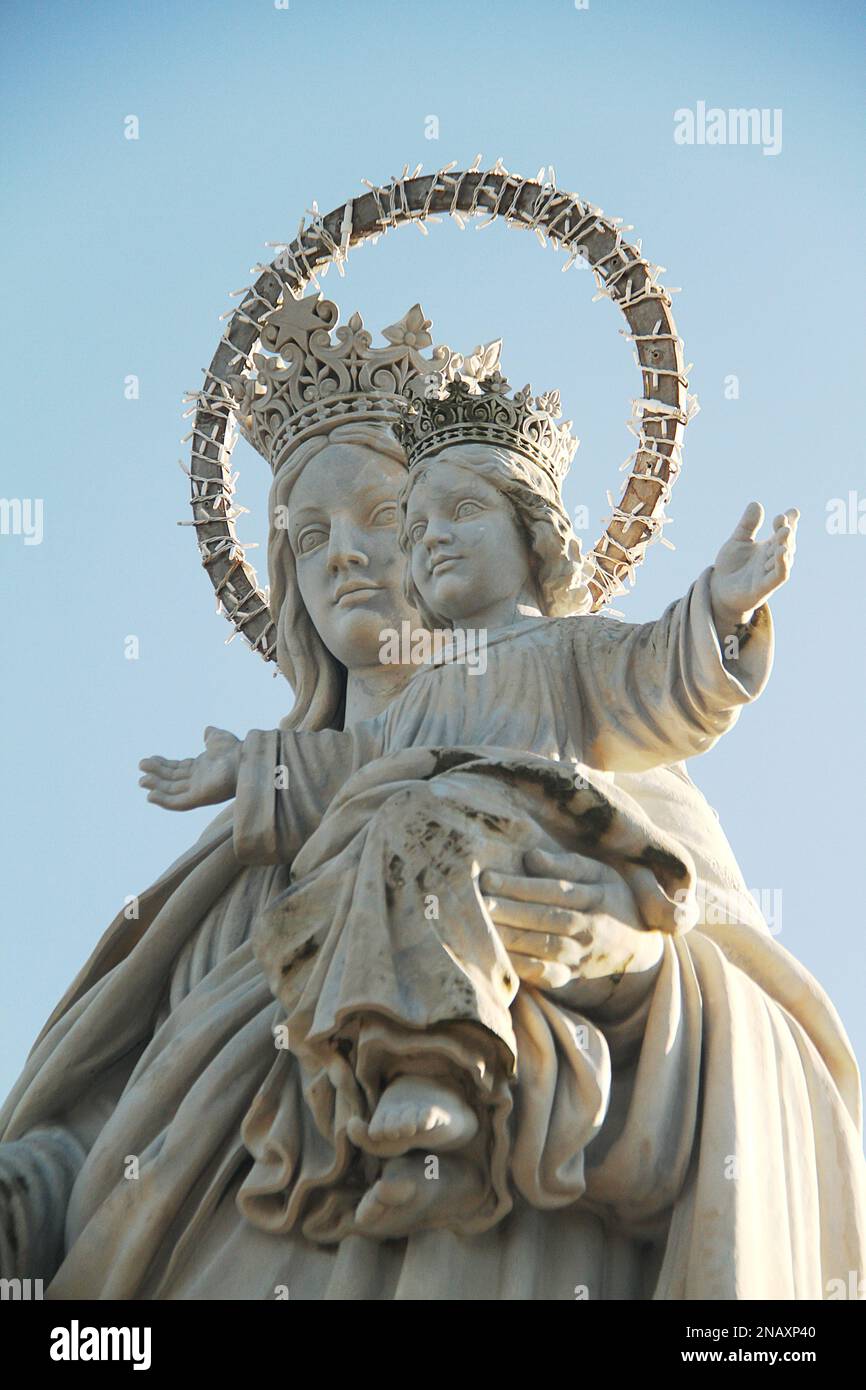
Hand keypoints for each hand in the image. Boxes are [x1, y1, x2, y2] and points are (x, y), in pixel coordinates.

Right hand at [139, 727, 240, 810]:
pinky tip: (150, 796)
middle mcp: (198, 781)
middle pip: (171, 780)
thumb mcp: (219, 739)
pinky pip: (178, 803)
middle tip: (141, 767)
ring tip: (142, 781)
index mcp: (201, 769)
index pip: (176, 769)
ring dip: (157, 787)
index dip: (161, 765)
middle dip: (156, 775)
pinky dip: (164, 801)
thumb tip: (207, 730)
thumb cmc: (236, 750)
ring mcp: (198, 790)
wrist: (245, 758)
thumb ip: (211, 736)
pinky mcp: (199, 798)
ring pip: (172, 791)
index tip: (146, 761)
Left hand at [480, 847, 663, 991]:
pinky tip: (501, 958)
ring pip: (545, 948)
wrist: (639, 944)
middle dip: (511, 911)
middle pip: (548, 919)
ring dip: (512, 939)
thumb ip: (565, 864)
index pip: (555, 890)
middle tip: (479, 902)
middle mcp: (592, 927)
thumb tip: (530, 857)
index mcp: (598, 895)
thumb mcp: (599, 873)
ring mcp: (583, 955)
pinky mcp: (573, 976)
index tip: (489, 878)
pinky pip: (548, 976)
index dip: (521, 885)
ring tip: (482, 927)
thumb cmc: (610, 898)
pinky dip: (525, 969)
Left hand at [710, 501, 798, 631]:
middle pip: (786, 543)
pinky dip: (782, 564)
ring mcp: (770, 572)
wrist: (719, 589)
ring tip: (785, 531)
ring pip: (785, 558)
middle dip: (786, 530)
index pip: (783, 532)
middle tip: (782, 519)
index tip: (793, 511)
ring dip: (786, 544)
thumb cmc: (732, 565)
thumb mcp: (737, 541)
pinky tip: (782, 551)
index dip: (790, 521)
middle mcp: (773, 558)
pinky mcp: (765, 587)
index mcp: (769, 546)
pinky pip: (779, 575)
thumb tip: (756, 504)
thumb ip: (747, 525)